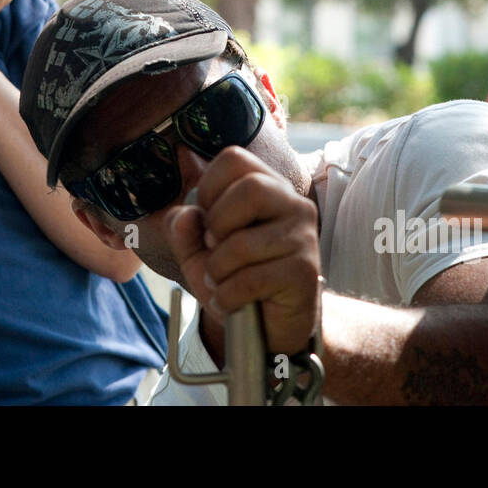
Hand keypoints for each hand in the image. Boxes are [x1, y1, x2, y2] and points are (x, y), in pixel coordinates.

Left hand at [163, 146, 321, 354]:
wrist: (270, 329)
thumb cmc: (237, 280)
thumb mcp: (198, 254)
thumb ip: (183, 231)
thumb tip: (184, 215)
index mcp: (267, 187)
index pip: (234, 159)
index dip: (209, 187)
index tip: (207, 220)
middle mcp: (292, 204)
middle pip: (250, 188)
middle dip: (218, 224)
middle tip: (214, 248)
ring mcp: (303, 236)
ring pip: (244, 242)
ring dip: (218, 269)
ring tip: (220, 282)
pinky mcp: (305, 271)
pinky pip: (252, 279)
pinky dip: (229, 295)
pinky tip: (230, 301)